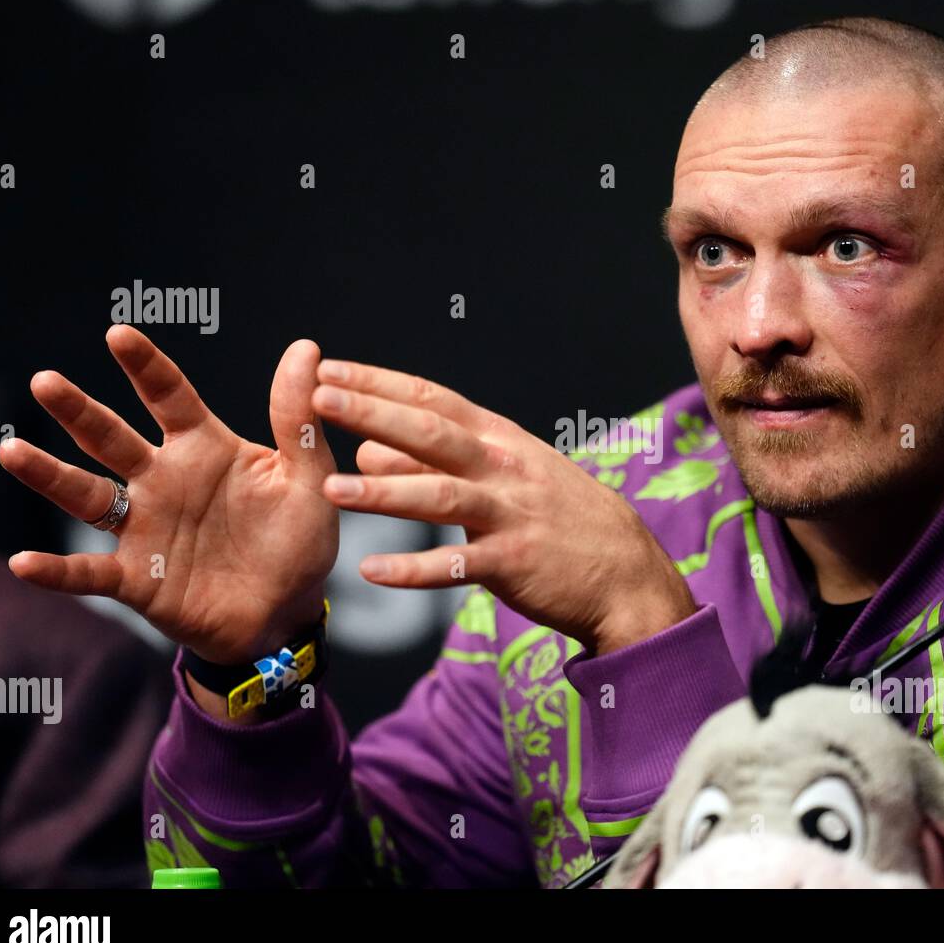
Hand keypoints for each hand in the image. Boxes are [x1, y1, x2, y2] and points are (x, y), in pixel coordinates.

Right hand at [0, 325, 339, 664]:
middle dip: (77, 410)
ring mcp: (145, 527)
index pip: (168, 396)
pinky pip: (88, 573)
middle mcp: (164, 480)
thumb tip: (305, 349)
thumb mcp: (308, 478)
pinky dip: (56, 571)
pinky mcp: (137, 578)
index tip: (119, 334)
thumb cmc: (298, 539)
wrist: (288, 610)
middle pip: (111, 438)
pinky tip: (25, 562)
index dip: (144, 366)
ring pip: (86, 495)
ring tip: (12, 452)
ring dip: (48, 475)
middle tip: (46, 382)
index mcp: (204, 448)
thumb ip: (299, 420)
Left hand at [311, 360, 696, 653]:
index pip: (432, 399)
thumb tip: (368, 448)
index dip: (379, 383)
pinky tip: (373, 572)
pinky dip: (414, 570)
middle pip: (431, 433)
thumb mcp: (504, 477)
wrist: (625, 572)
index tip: (328, 370)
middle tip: (318, 399)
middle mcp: (503, 467)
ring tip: (330, 489)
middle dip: (371, 413)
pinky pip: (457, 566)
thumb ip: (435, 463)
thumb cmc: (557, 520)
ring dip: (383, 492)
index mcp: (499, 439)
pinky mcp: (514, 562)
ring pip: (440, 496)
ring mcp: (511, 514)